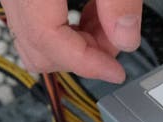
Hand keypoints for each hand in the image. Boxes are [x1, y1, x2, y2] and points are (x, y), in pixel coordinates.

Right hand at [2, 0, 142, 82]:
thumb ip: (119, 3)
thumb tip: (126, 40)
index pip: (47, 40)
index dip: (87, 63)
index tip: (117, 73)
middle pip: (37, 45)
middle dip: (84, 55)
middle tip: (118, 41)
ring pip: (35, 37)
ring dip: (78, 42)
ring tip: (111, 26)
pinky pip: (36, 20)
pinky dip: (69, 26)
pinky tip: (96, 14)